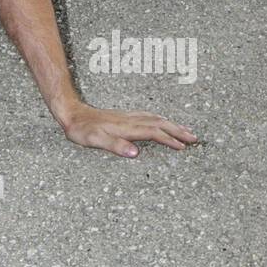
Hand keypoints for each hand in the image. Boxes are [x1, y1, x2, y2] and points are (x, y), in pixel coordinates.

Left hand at [61, 104, 198, 158]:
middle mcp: (129, 120)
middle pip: (159, 123)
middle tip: (194, 138)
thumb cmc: (82, 129)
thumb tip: (135, 153)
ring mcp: (128, 117)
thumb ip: (114, 145)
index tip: (183, 147)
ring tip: (186, 131)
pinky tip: (162, 122)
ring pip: (155, 119)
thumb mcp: (94, 140)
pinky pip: (148, 116)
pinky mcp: (124, 116)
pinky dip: (160, 120)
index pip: (153, 132)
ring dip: (172, 124)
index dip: (169, 139)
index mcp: (125, 127)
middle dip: (178, 130)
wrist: (71, 113)